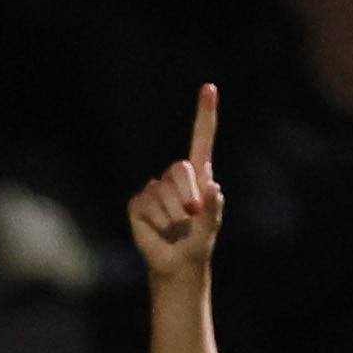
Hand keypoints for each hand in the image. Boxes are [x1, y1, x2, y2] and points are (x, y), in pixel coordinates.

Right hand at [126, 85, 225, 281]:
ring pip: (163, 192)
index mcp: (198, 176)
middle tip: (191, 215)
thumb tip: (214, 188)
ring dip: (173, 215)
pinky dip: (156, 222)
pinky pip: (146, 205)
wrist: (176, 265)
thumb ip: (214, 210)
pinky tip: (158, 229)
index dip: (205, 114)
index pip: (201, 139)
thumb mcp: (210, 230)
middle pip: (179, 168)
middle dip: (187, 194)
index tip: (210, 88)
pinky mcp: (138, 203)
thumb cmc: (197, 244)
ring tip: (175, 228)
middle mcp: (175, 177)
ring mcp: (154, 188)